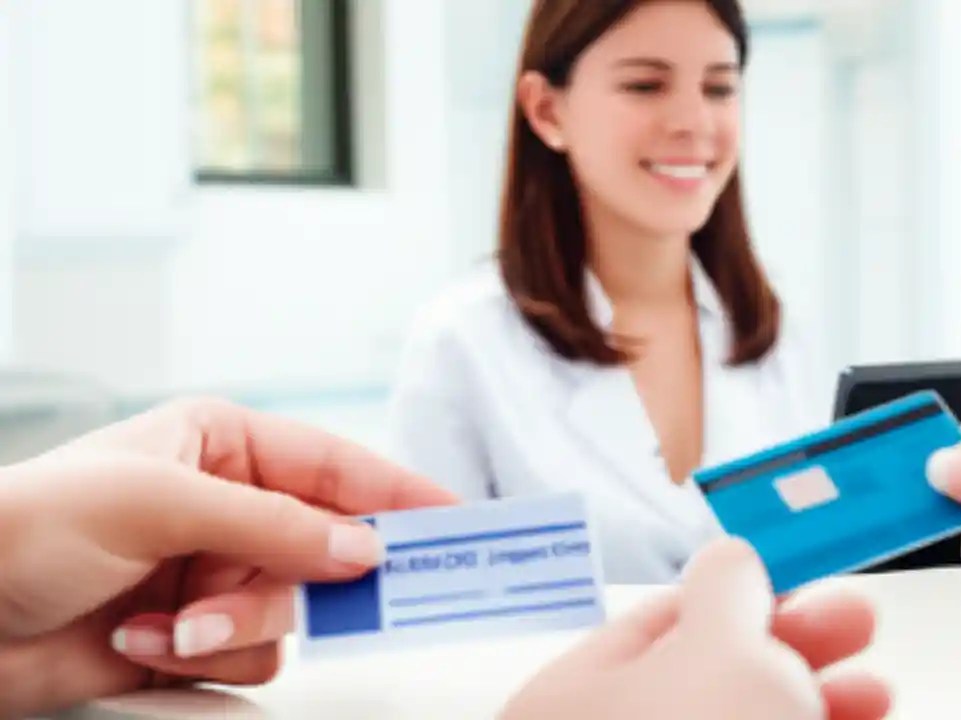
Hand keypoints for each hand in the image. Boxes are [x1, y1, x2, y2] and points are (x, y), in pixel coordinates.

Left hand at [0, 397, 453, 715]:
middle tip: (271, 594)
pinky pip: (253, 653)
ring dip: (232, 625)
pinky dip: (203, 656)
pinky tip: (143, 640)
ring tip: (167, 623)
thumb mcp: (160, 503)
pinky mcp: (199, 633)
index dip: (400, 494)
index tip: (456, 522)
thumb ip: (274, 525)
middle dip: (288, 582)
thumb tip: (363, 549)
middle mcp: (232, 507)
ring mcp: (218, 573)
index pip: (339, 468)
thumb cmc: (32, 525)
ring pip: (294, 611)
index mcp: (226, 445)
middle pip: (325, 550)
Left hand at [500, 538, 889, 719]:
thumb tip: (733, 559)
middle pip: (710, 673)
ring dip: (815, 692)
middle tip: (857, 619)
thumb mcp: (722, 648)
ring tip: (873, 682)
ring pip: (742, 716)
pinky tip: (860, 714)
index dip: (743, 589)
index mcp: (572, 696)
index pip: (662, 620)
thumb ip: (728, 587)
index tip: (809, 573)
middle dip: (795, 640)